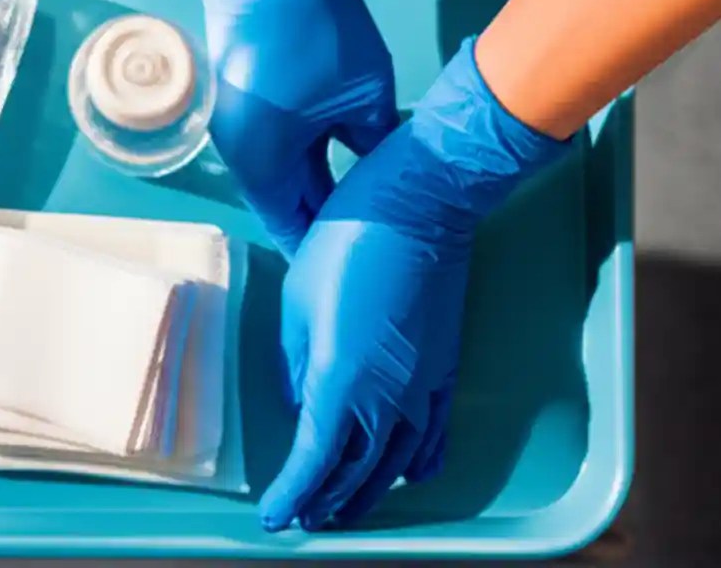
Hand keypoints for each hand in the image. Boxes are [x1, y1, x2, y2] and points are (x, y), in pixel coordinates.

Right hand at [106, 0, 396, 253]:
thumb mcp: (365, 93)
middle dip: (325, 223)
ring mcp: (238, 128)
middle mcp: (242, 156)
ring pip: (283, 176)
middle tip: (370, 243)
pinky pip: (276, 149)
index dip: (326, 249)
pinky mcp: (243, 101)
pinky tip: (340, 164)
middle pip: (288, 205)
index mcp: (265, 165)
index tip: (356, 270)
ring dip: (318, 191)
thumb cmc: (311, 28)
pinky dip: (307, 163)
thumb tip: (386, 171)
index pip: (295, 227)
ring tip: (363, 209)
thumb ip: (375, 142)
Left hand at [259, 39, 570, 530]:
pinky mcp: (444, 369)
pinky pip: (431, 435)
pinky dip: (417, 462)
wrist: (424, 202)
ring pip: (394, 462)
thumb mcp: (298, 300)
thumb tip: (300, 399)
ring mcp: (422, 386)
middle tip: (303, 518)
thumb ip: (297, 361)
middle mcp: (386, 397)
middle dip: (326, 501)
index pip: (314, 461)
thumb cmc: (348, 241)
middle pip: (354, 472)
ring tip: (343, 509)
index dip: (293, 494)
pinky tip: (409, 477)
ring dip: (366, 491)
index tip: (276, 516)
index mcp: (340, 380)